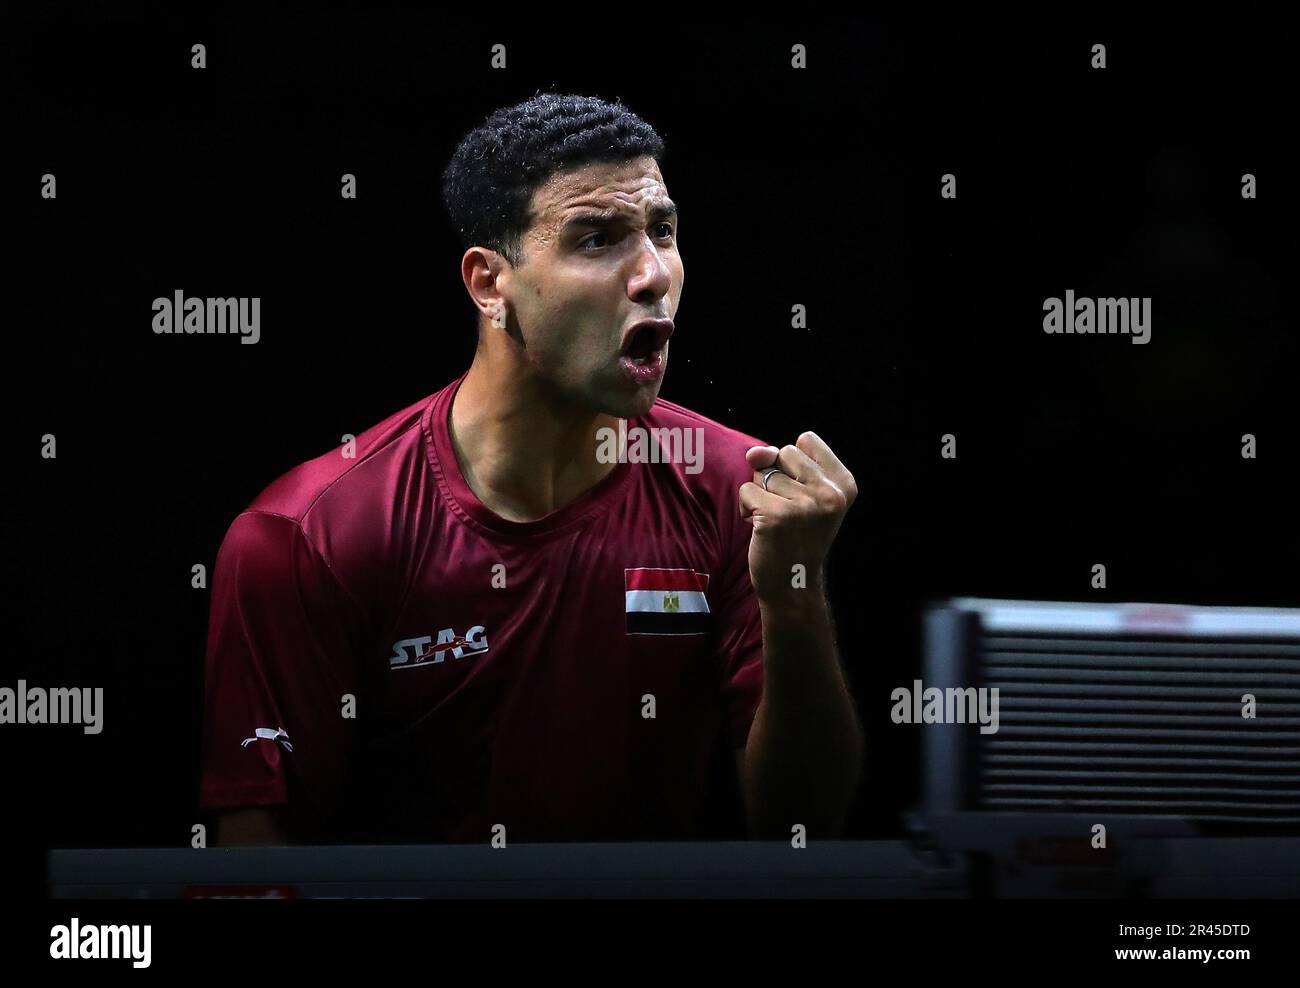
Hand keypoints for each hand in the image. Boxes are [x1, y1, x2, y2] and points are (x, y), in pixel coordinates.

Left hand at [739, 432, 857, 605]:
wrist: (792, 585)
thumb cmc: (795, 536)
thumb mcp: (799, 493)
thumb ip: (779, 462)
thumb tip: (754, 453)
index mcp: (844, 484)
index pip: (806, 440)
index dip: (794, 465)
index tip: (803, 495)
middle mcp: (830, 493)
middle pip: (783, 453)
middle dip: (776, 479)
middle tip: (789, 512)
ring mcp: (805, 504)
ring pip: (762, 474)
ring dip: (760, 496)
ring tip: (777, 523)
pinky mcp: (778, 515)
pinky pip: (746, 491)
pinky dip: (746, 509)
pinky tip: (763, 529)